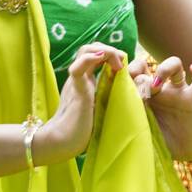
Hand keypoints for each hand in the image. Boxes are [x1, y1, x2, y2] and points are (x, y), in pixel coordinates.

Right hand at [33, 42, 127, 165]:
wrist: (62, 143)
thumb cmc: (81, 131)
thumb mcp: (99, 109)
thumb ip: (108, 98)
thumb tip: (129, 94)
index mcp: (85, 81)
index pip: (97, 55)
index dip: (112, 55)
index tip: (124, 67)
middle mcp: (80, 77)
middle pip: (91, 48)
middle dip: (110, 49)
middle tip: (122, 63)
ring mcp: (76, 81)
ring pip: (86, 51)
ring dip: (106, 51)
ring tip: (117, 64)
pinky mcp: (75, 90)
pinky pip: (78, 68)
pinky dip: (90, 58)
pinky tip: (102, 57)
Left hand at [130, 55, 191, 161]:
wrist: (189, 151)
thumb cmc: (163, 142)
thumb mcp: (143, 133)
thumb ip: (131, 125)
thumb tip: (110, 122)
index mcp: (145, 98)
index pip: (132, 76)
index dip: (126, 74)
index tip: (121, 83)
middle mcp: (160, 90)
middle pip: (150, 65)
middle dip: (141, 73)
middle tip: (139, 89)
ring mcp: (179, 92)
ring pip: (175, 65)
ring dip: (165, 68)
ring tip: (158, 82)